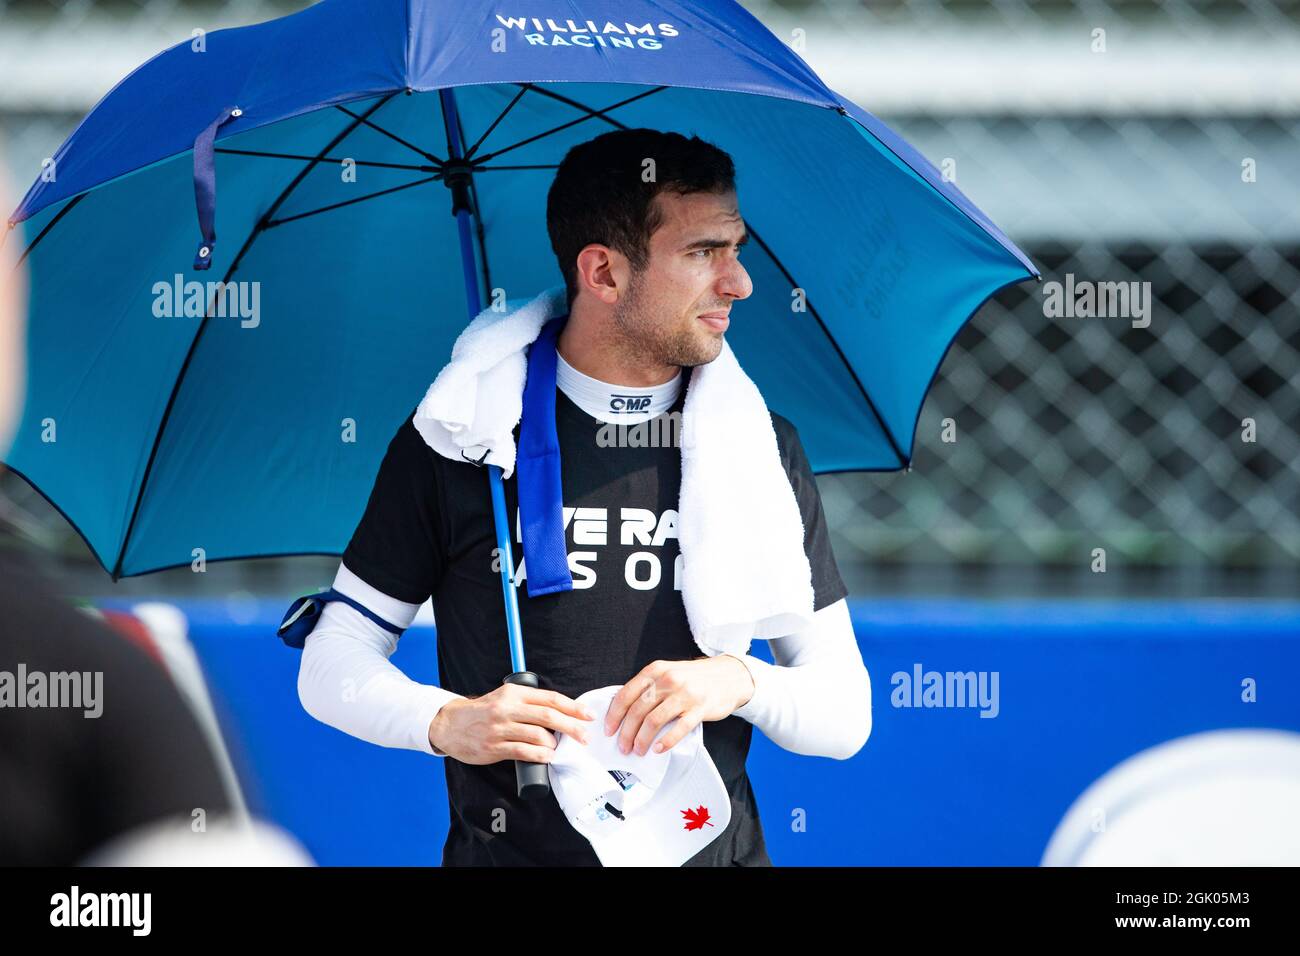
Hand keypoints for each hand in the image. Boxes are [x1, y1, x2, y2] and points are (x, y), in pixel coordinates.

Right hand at [428, 683, 595, 764]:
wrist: (451, 724)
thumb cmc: (484, 712)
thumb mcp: (505, 698)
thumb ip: (529, 703)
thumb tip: (562, 713)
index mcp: (514, 693)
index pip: (550, 698)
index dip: (572, 707)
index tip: (587, 715)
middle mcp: (508, 708)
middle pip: (548, 716)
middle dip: (572, 727)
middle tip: (584, 736)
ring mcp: (500, 728)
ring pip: (538, 735)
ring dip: (554, 744)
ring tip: (557, 748)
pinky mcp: (494, 747)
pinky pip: (524, 752)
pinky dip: (540, 755)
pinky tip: (547, 756)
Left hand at [604, 655, 754, 757]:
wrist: (729, 676)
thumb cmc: (694, 678)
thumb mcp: (668, 673)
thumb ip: (648, 687)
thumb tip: (623, 710)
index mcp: (655, 670)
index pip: (626, 694)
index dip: (614, 715)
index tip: (609, 730)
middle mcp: (668, 680)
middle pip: (637, 710)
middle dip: (626, 732)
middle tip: (623, 747)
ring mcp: (685, 694)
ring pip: (654, 721)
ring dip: (642, 740)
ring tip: (638, 750)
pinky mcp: (700, 708)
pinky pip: (678, 728)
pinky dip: (666, 741)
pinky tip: (659, 749)